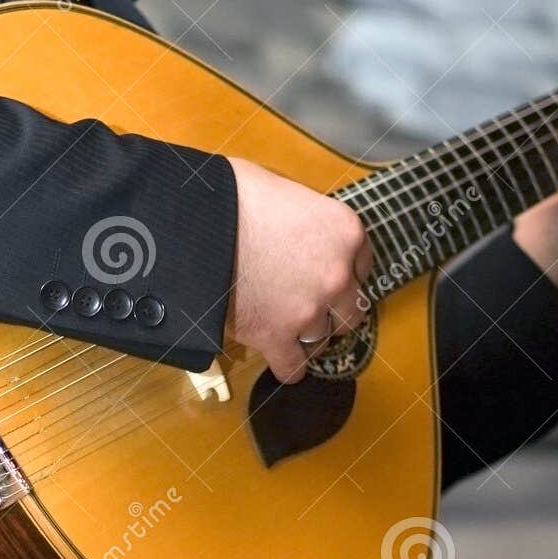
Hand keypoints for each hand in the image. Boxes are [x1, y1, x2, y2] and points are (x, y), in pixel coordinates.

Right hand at [226, 156, 372, 382]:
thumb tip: (298, 232)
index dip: (343, 271)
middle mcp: (337, 276)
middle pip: (351, 310)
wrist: (195, 221)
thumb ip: (306, 219)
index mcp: (345, 232)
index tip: (324, 272)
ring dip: (305, 335)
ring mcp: (309, 312)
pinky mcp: (277, 338)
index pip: (362, 266)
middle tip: (305, 300)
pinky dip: (288, 366)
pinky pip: (294, 369)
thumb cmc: (235, 194)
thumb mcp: (286, 190)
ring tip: (282, 322)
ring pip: (322, 340)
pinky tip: (279, 355)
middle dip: (331, 309)